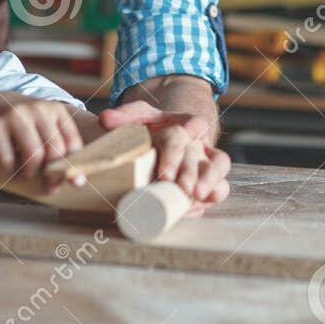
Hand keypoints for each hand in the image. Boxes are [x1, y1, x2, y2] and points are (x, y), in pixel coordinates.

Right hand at [0, 90, 84, 180]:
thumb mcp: (44, 125)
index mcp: (56, 109)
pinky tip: (9, 167)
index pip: (73, 143)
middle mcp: (38, 108)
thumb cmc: (20, 124)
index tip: (71, 182)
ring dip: (30, 173)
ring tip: (26, 173)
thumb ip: (60, 147)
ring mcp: (16, 115)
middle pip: (55, 151)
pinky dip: (9, 171)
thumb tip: (78, 181)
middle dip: (52, 175)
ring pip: (34, 156)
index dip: (73, 167)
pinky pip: (7, 159)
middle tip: (47, 185)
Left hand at [97, 100, 230, 213]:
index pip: (193, 125)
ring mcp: (207, 163)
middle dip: (191, 169)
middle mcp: (201, 143)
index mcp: (188, 123)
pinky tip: (194, 207)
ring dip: (210, 182)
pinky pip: (217, 189)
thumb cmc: (151, 128)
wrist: (161, 139)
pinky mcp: (208, 182)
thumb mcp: (140, 117)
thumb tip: (105, 120)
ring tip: (196, 196)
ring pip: (219, 168)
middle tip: (180, 184)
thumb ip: (124, 116)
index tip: (182, 144)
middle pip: (203, 154)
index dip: (189, 134)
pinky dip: (209, 197)